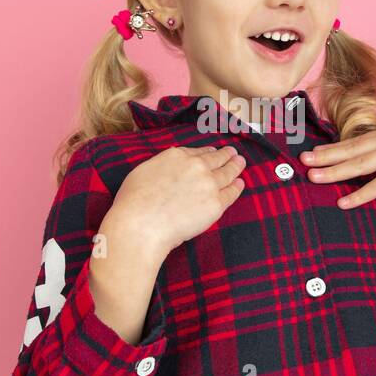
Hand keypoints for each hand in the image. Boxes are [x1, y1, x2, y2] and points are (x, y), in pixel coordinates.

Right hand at [108, 145, 246, 255]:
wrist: (142, 224)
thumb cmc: (134, 202)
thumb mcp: (144, 171)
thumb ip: (162, 166)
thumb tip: (170, 169)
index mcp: (176, 155)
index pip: (197, 152)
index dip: (207, 152)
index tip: (213, 151)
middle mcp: (196, 166)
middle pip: (216, 159)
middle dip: (226, 155)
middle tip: (234, 153)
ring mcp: (208, 184)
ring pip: (227, 173)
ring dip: (236, 166)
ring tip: (241, 163)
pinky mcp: (216, 204)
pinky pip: (231, 193)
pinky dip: (237, 187)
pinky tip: (240, 184)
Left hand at [299, 126, 375, 209]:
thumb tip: (374, 167)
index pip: (357, 141)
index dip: (333, 147)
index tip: (312, 152)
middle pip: (352, 149)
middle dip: (325, 156)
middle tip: (302, 161)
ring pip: (360, 164)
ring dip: (335, 172)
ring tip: (313, 177)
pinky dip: (360, 194)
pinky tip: (344, 202)